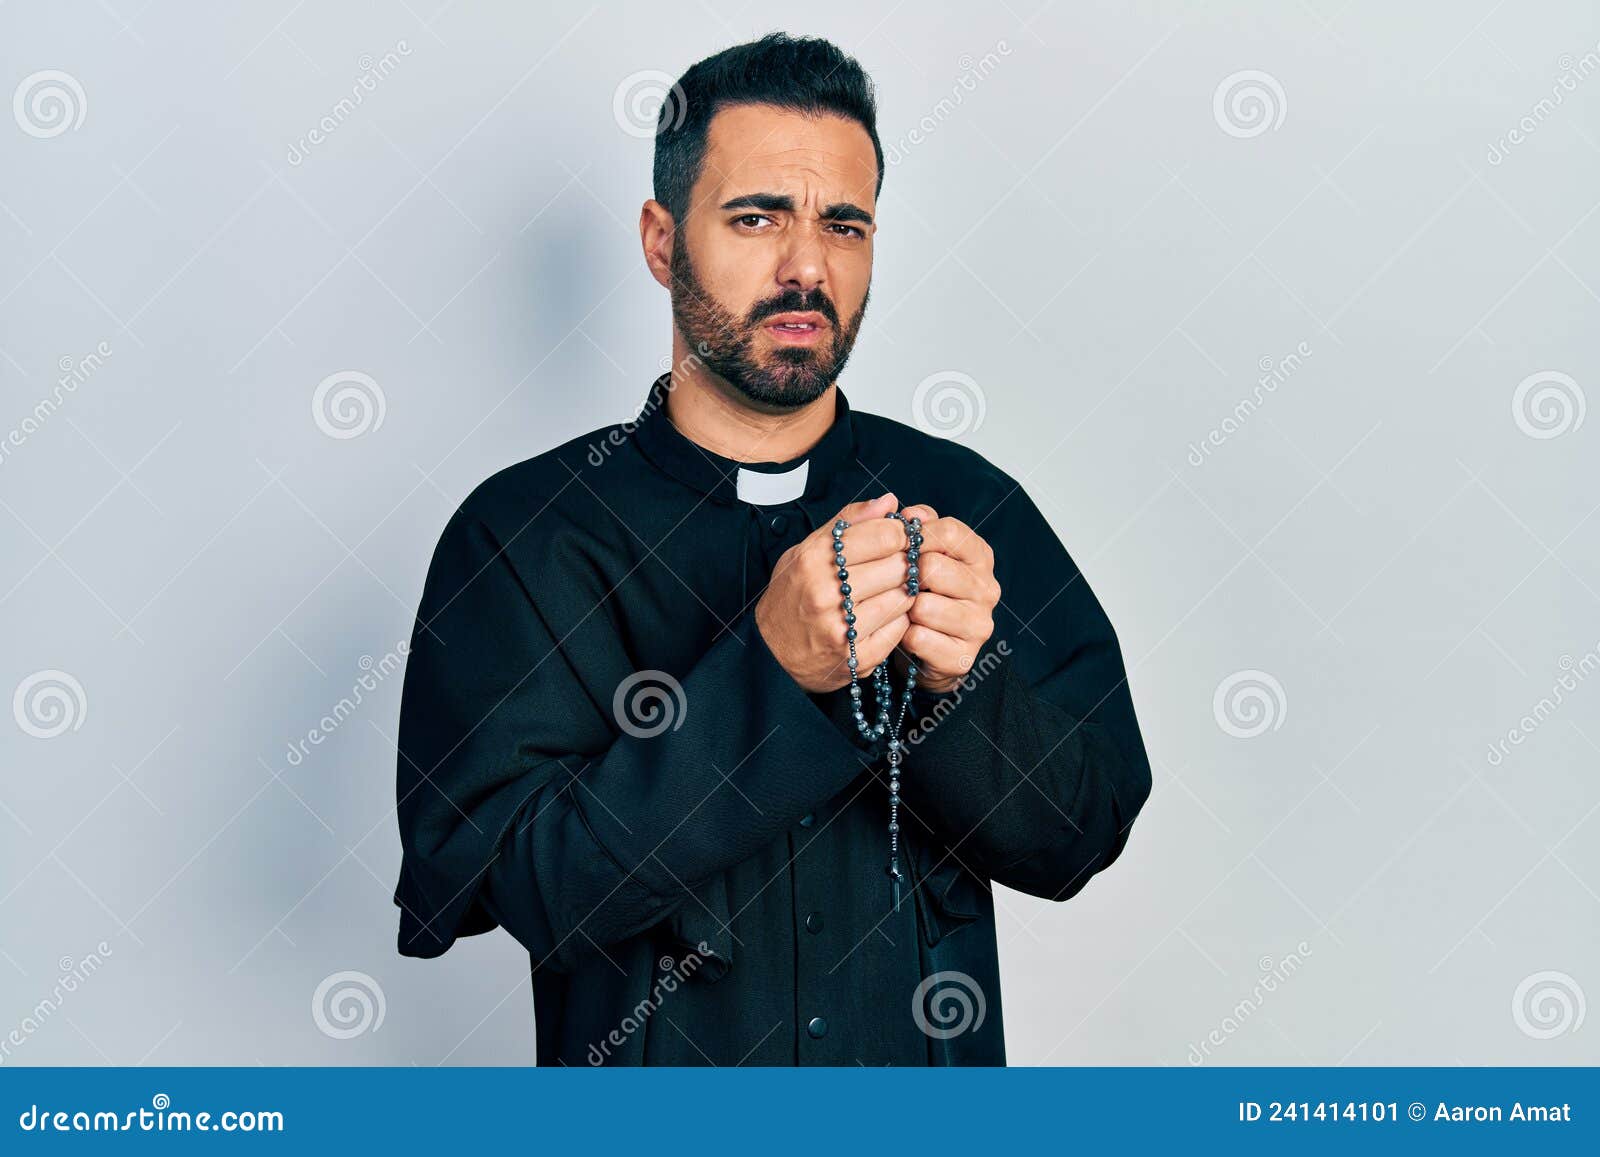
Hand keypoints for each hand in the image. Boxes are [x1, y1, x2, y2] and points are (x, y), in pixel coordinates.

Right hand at [755, 493, 914, 693]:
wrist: (769, 652)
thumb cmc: (791, 595)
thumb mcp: (807, 550)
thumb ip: (848, 522)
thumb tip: (889, 501)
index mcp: (814, 560)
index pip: (884, 535)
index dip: (901, 534)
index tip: (899, 538)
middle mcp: (827, 593)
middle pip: (899, 566)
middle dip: (904, 562)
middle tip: (897, 565)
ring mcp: (843, 628)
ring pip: (903, 597)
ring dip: (903, 591)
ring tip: (887, 590)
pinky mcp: (857, 657)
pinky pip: (900, 629)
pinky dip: (898, 619)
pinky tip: (882, 615)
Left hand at [894, 504, 1000, 693]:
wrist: (926, 649)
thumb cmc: (920, 592)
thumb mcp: (922, 553)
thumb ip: (919, 526)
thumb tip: (911, 513)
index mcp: (980, 556)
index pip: (949, 532)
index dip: (916, 537)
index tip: (899, 546)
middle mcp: (987, 589)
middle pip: (934, 568)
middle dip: (908, 577)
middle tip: (902, 586)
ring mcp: (980, 624)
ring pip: (924, 606)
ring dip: (904, 610)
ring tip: (905, 612)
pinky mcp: (964, 657)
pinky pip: (919, 638)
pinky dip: (904, 638)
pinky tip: (908, 636)